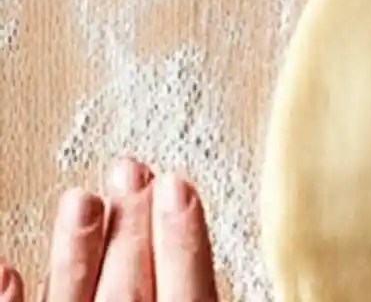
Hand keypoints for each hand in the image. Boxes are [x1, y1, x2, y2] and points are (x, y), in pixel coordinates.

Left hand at [0, 157, 217, 301]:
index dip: (183, 239)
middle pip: (129, 286)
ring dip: (78, 246)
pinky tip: (5, 269)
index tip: (178, 187)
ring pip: (71, 295)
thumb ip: (198, 292)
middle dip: (132, 224)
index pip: (189, 294)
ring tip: (80, 199)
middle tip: (132, 174)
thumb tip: (252, 288)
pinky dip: (10, 297)